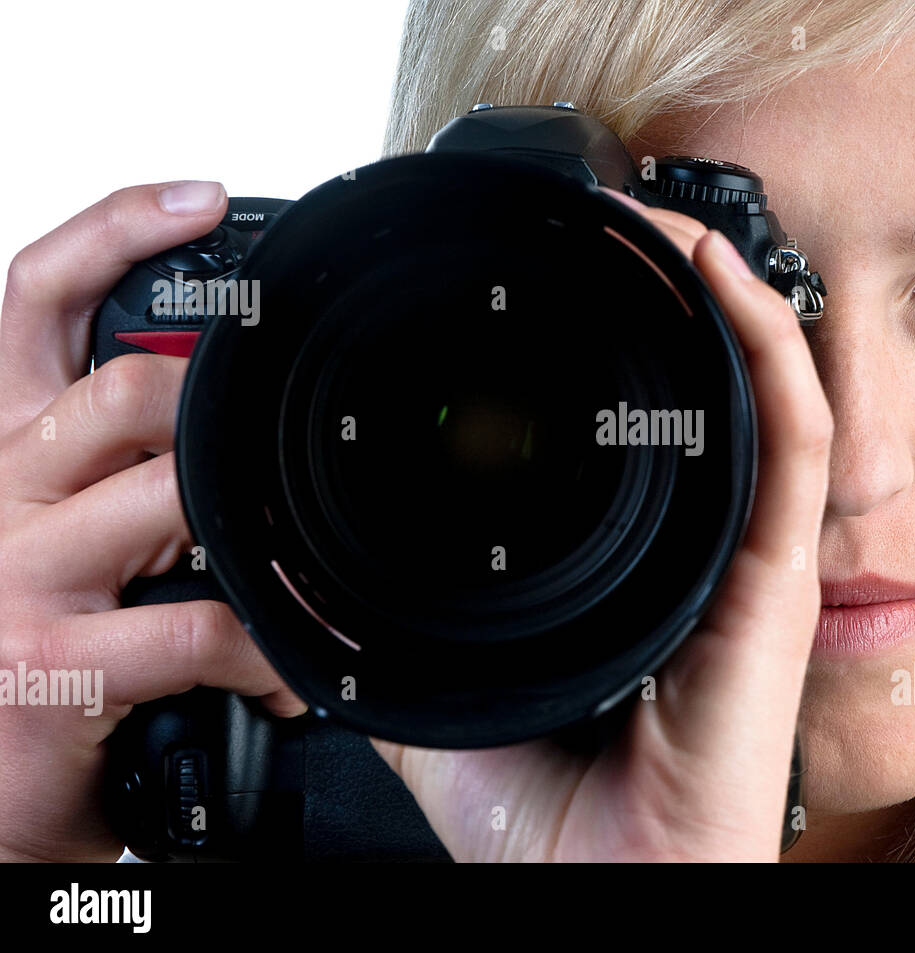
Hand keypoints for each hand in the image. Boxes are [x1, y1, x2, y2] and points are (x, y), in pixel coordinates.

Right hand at [0, 182, 304, 861]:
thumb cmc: (42, 643)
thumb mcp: (70, 530)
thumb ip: (128, 464)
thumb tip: (226, 412)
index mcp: (10, 448)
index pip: (36, 296)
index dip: (115, 228)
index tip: (202, 197)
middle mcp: (3, 493)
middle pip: (116, 389)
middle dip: (210, 406)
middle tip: (258, 442)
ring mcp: (23, 575)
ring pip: (164, 492)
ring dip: (250, 528)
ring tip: (288, 565)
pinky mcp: (56, 662)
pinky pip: (199, 628)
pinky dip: (267, 654)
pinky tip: (286, 674)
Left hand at [373, 188, 832, 860]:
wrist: (602, 899)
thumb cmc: (545, 825)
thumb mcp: (435, 707)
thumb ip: (383, 642)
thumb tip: (303, 586)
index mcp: (625, 576)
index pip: (633, 438)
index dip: (608, 346)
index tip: (553, 282)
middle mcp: (693, 556)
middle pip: (702, 398)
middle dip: (667, 299)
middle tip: (616, 228)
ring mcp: (743, 562)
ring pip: (758, 395)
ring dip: (720, 296)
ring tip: (663, 225)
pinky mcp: (778, 584)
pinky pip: (790, 442)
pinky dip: (766, 346)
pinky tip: (722, 275)